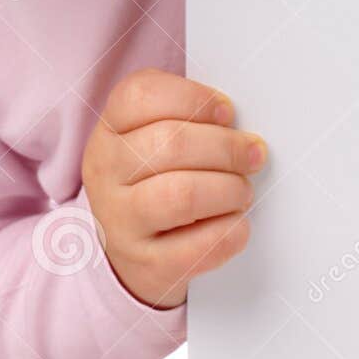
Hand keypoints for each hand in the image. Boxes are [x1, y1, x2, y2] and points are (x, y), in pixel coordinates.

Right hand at [81, 66, 266, 308]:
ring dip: (228, 188)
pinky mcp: (147, 264)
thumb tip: (236, 120)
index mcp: (108, 131)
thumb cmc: (151, 184)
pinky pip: (198, 247)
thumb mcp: (146, 140)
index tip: (226, 111)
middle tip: (252, 154)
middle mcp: (106, 172)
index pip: (140, 95)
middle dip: (226, 146)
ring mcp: (121, 220)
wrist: (127, 254)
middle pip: (170, 142)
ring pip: (183, 194)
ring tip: (241, 191)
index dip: (193, 97)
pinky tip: (236, 224)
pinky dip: (230, 232)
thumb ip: (183, 119)